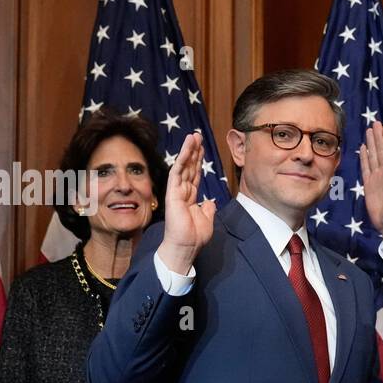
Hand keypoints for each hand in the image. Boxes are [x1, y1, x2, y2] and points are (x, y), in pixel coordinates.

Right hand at [158, 130, 217, 274]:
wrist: (185, 247)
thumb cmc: (194, 237)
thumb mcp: (207, 220)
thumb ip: (208, 208)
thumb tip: (209, 202)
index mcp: (190, 197)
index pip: (194, 175)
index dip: (198, 161)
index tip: (202, 148)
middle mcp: (182, 192)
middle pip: (189, 167)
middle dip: (194, 151)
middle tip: (197, 136)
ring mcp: (176, 191)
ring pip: (183, 166)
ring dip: (189, 150)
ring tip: (193, 136)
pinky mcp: (172, 192)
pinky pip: (177, 171)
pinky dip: (183, 158)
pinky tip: (188, 147)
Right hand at [359, 123, 382, 240]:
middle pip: (382, 151)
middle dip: (379, 137)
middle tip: (376, 122)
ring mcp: (377, 178)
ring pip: (374, 156)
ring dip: (372, 144)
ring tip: (369, 130)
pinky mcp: (369, 185)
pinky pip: (366, 168)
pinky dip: (364, 157)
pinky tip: (363, 148)